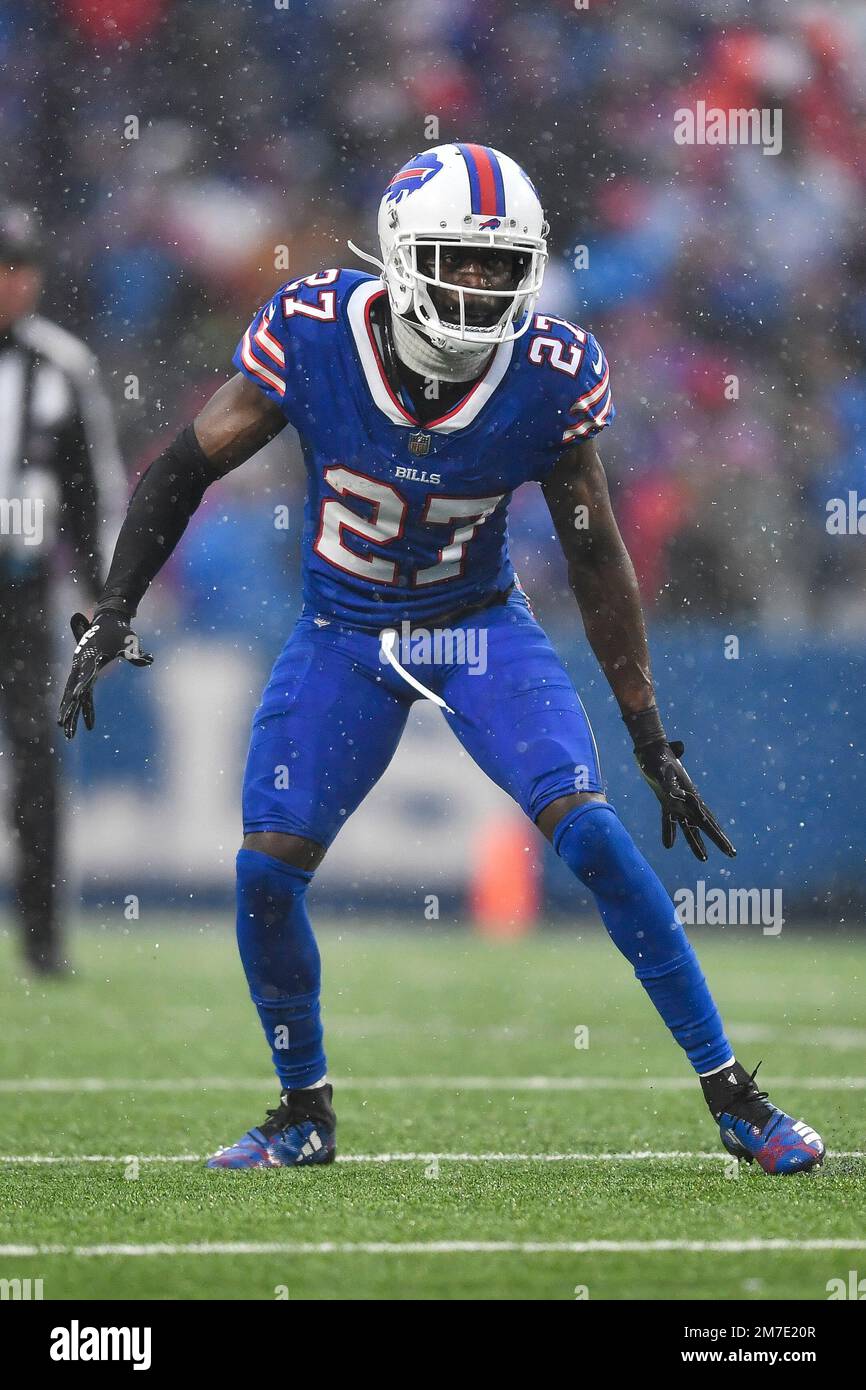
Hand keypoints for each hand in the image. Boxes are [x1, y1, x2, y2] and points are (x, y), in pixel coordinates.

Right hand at [58, 610, 152, 739]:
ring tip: (68, 734)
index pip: (84, 675)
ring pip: (74, 697)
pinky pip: (86, 696)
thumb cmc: (119, 631)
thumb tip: (149, 661)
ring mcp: (82, 671)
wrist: (108, 620)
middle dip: (68, 709)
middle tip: (62, 725)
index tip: (76, 698)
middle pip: (72, 691)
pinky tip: (89, 727)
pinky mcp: (87, 675)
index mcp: (89, 657)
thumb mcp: (129, 641)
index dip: (81, 686)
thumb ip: (135, 653)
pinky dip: (87, 710)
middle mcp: (81, 665)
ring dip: (72, 714)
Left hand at [635, 737, 735, 861]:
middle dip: (718, 840)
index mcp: (691, 798)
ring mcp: (677, 802)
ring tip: (704, 859)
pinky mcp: (665, 801)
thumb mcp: (664, 772)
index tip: (730, 850)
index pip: (708, 822)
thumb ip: (670, 785)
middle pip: (706, 825)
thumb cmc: (658, 759)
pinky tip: (669, 845)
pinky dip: (669, 831)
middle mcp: (688, 802)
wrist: (652, 750)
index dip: (718, 837)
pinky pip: (668, 820)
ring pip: (690, 827)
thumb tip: (677, 797)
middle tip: (732, 854)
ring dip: (696, 842)